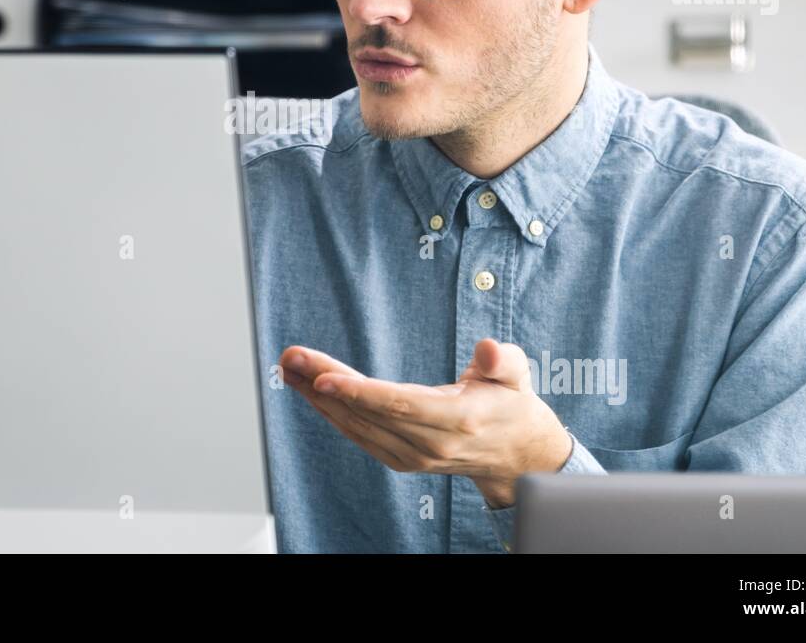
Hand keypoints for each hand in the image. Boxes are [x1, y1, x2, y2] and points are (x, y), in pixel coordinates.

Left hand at [279, 339, 572, 507]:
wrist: (515, 454)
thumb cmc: (510, 403)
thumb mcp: (516, 374)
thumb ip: (503, 360)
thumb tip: (487, 348)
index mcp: (459, 420)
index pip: (400, 405)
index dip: (360, 392)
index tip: (323, 378)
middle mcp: (432, 444)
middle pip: (369, 413)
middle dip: (324, 385)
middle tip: (290, 359)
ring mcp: (414, 456)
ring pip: (357, 426)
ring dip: (318, 398)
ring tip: (289, 368)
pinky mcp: (400, 458)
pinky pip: (359, 435)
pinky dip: (331, 412)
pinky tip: (310, 390)